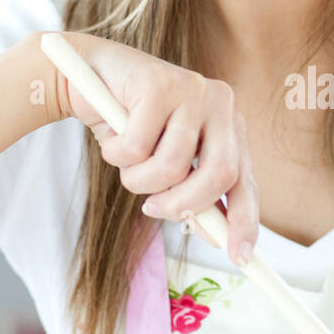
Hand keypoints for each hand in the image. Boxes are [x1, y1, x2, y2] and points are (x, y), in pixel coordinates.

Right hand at [48, 31, 258, 264]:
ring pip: (173, 166)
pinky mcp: (161, 83)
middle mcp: (221, 104)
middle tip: (151, 208)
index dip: (244, 221)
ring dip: (138, 179)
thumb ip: (192, 191)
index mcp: (229, 127)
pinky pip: (137, 148)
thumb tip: (216, 234)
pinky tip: (112, 135)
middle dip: (181, 204)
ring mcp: (193, 90)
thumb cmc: (129, 125)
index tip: (239, 257)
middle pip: (219, 175)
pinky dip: (116, 154)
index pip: (245, 181)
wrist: (87, 76)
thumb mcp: (165, 163)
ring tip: (126, 162)